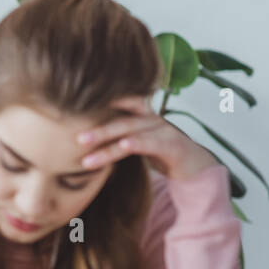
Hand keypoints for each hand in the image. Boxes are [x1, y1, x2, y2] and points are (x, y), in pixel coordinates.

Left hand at [76, 95, 215, 180]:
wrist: (195, 166)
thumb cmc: (159, 151)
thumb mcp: (135, 140)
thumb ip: (114, 136)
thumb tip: (80, 137)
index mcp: (140, 114)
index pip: (119, 103)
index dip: (99, 102)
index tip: (73, 105)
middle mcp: (151, 118)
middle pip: (121, 120)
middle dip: (97, 129)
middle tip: (75, 139)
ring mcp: (164, 129)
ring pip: (132, 134)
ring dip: (108, 146)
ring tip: (86, 161)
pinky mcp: (174, 145)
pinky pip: (152, 143)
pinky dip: (137, 143)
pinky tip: (124, 146)